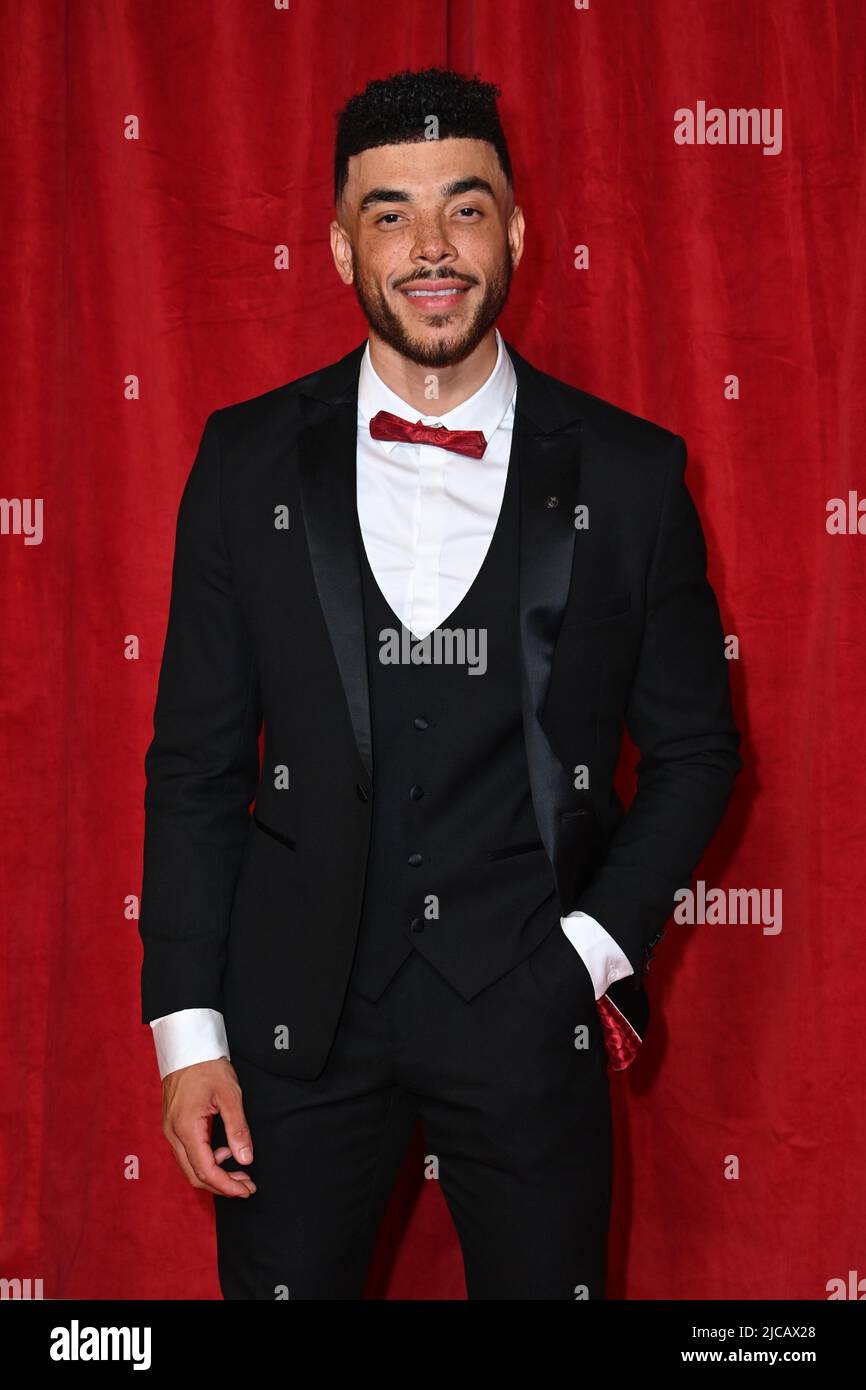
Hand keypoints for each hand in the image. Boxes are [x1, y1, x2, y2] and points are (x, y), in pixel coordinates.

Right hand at [162, 1057, 255, 1197]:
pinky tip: (224, 1151)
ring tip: (240, 1170)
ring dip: (214, 1174)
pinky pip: (187, 1153)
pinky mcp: (173, 1125)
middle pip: (194, 1174)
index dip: (226, 1186)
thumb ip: (238, 1130)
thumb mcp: (230, 1095)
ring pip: (189, 1166)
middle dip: (222, 1185)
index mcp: (186, 1128)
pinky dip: (206, 1160)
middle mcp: (173, 1133)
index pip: (205, 1170)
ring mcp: (170, 1130)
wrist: (188, 1046)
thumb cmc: (208, 1065)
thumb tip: (245, 1159)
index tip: (246, 1190)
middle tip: (247, 1186)